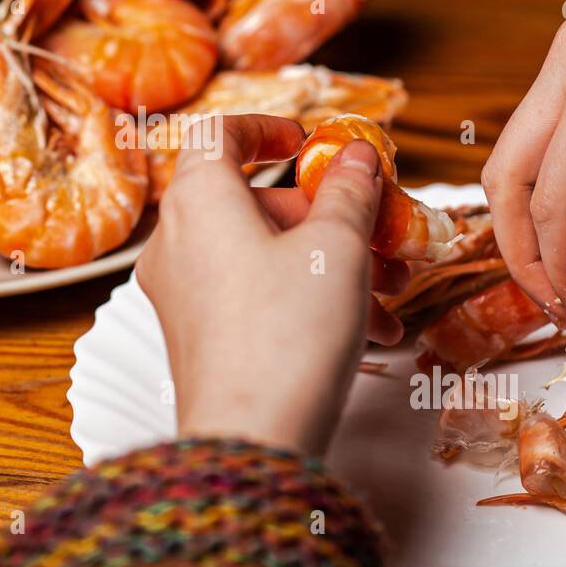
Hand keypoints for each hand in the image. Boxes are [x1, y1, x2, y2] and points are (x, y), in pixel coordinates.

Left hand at [136, 114, 408, 456]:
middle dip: (327, 214)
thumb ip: (349, 191)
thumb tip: (355, 156)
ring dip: (329, 261)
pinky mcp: (195, 334)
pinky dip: (304, 296)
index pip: (219, 133)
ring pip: (261, 253)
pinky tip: (368, 329)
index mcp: (199, 199)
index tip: (311, 142)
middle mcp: (176, 240)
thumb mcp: (338, 248)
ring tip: (389, 290)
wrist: (252, 438)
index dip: (269, 128)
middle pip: (253, 200)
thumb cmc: (288, 334)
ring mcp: (181, 290)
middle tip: (379, 231)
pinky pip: (252, 293)